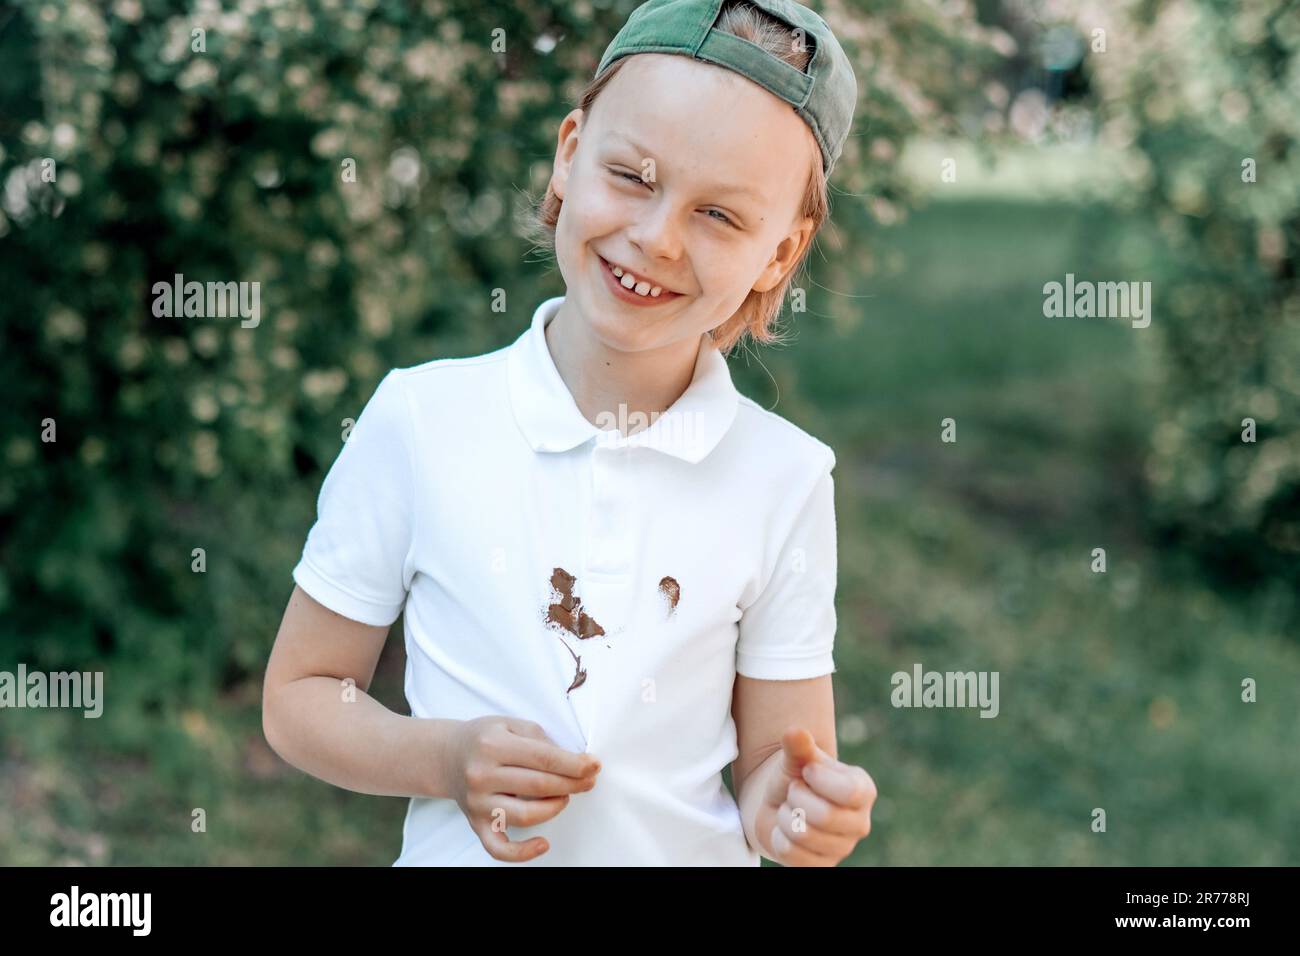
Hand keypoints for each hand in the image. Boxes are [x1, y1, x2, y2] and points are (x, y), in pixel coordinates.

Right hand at [446, 715, 600, 861]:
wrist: (447, 755)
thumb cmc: (485, 739)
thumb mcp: (511, 724)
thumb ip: (540, 740)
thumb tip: (574, 762)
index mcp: (493, 745)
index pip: (544, 758)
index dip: (575, 764)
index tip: (594, 766)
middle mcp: (481, 775)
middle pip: (540, 785)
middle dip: (573, 784)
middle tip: (589, 781)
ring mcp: (477, 803)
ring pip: (526, 816)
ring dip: (555, 808)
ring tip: (565, 797)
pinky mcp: (475, 824)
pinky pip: (499, 848)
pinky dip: (523, 853)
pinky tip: (543, 843)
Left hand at [759, 727, 875, 866]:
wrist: (780, 804)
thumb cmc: (797, 777)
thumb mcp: (797, 758)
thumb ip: (798, 745)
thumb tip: (795, 731)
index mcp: (863, 790)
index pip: (849, 792)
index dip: (819, 779)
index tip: (807, 771)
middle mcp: (860, 823)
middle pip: (826, 817)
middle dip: (797, 798)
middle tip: (794, 792)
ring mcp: (842, 848)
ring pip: (803, 836)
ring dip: (785, 817)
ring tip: (790, 810)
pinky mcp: (822, 867)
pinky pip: (793, 856)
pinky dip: (779, 838)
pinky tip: (786, 831)